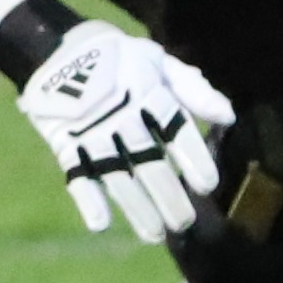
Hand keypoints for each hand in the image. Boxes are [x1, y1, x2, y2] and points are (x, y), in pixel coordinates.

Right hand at [13, 21, 228, 243]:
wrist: (52, 47)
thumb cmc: (117, 58)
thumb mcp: (157, 61)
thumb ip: (193, 90)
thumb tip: (229, 118)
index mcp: (147, 92)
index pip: (176, 129)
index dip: (193, 157)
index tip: (208, 185)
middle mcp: (120, 114)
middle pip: (148, 160)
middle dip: (168, 194)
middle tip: (185, 223)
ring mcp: (88, 130)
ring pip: (116, 174)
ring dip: (135, 206)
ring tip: (154, 235)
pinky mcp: (62, 141)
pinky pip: (74, 173)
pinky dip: (86, 198)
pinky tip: (101, 224)